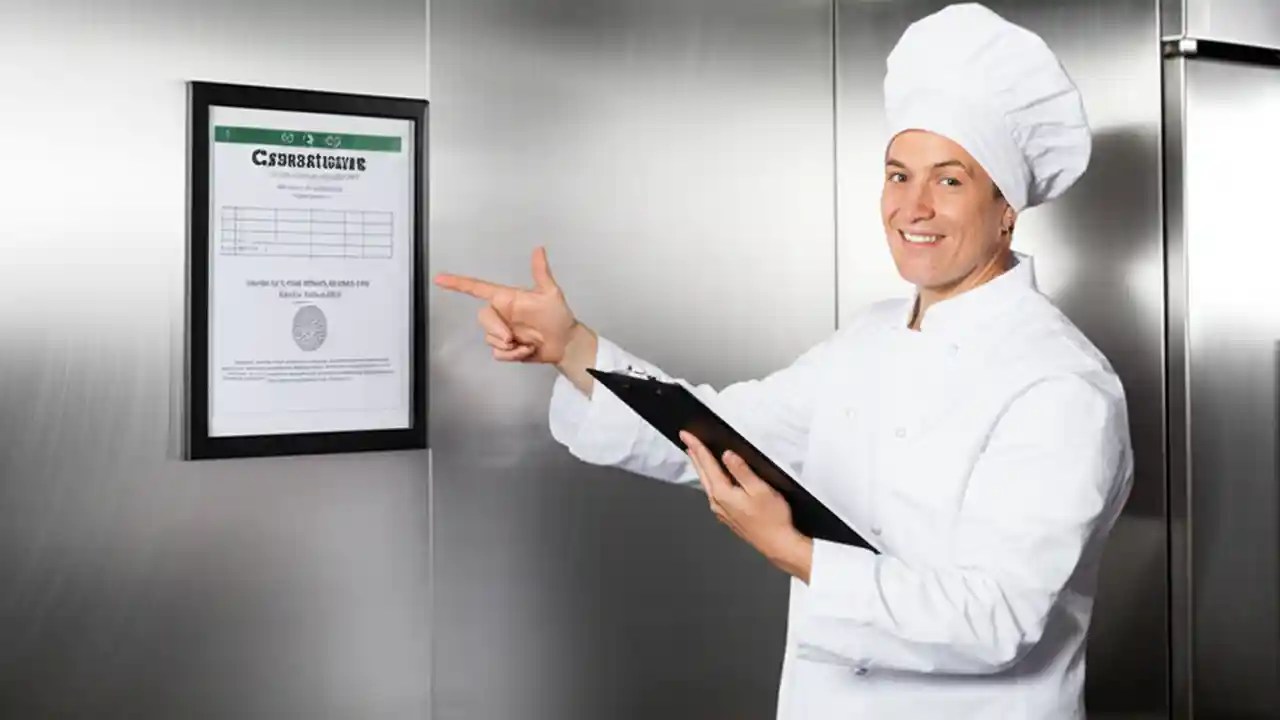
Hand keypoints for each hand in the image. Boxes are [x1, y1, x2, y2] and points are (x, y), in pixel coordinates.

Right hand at [434, 246, 578, 363]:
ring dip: (509, 346)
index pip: (478, 288)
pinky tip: (526, 350)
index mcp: (507, 298)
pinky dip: (512, 355)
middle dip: (496, 330)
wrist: (564, 344)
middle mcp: (502, 313)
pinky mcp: (505, 347)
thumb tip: (539, 250)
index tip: (440, 279)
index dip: (458, 284)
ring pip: (489, 338)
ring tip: (527, 343)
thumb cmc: (559, 317)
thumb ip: (541, 272)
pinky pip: (497, 353)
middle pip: (482, 318)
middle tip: (513, 337)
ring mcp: (502, 331)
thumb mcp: (550, 293)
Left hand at [680, 431, 813, 582]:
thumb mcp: (760, 489)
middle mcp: (718, 503)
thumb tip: (727, 455)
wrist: (778, 544)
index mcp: (723, 493)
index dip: (697, 447)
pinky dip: (710, 480)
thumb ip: (741, 471)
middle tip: (687, 440)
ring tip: (696, 455)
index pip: (707, 464)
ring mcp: (721, 511)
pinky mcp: (728, 516)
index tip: (687, 435)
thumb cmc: (773, 518)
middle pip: (703, 473)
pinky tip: (712, 478)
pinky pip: (713, 492)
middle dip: (694, 455)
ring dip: (701, 467)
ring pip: (707, 483)